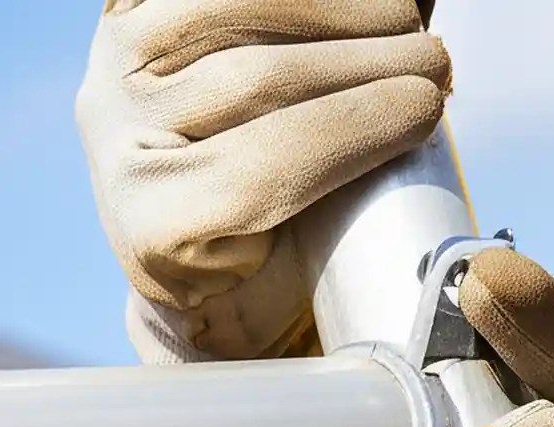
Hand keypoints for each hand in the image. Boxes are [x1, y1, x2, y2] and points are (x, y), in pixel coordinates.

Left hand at [76, 0, 449, 362]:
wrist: (181, 211)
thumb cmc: (260, 253)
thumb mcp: (292, 274)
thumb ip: (342, 236)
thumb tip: (420, 157)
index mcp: (156, 231)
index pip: (260, 171)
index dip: (352, 130)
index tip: (427, 108)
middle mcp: (117, 143)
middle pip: (253, 83)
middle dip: (362, 64)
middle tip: (437, 63)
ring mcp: (116, 69)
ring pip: (232, 14)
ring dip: (336, 10)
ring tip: (404, 22)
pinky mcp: (127, 17)